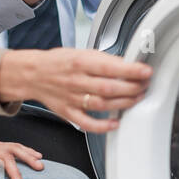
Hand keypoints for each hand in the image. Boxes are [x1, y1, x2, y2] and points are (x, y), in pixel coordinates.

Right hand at [0, 47, 152, 133]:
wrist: (33, 74)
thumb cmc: (59, 62)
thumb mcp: (81, 52)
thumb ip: (103, 60)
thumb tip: (128, 64)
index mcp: (80, 62)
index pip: (110, 67)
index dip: (131, 70)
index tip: (146, 71)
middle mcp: (76, 81)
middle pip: (109, 88)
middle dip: (132, 88)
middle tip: (145, 85)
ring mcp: (71, 98)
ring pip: (102, 105)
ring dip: (124, 103)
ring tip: (137, 98)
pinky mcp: (68, 112)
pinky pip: (86, 123)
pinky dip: (102, 126)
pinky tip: (115, 123)